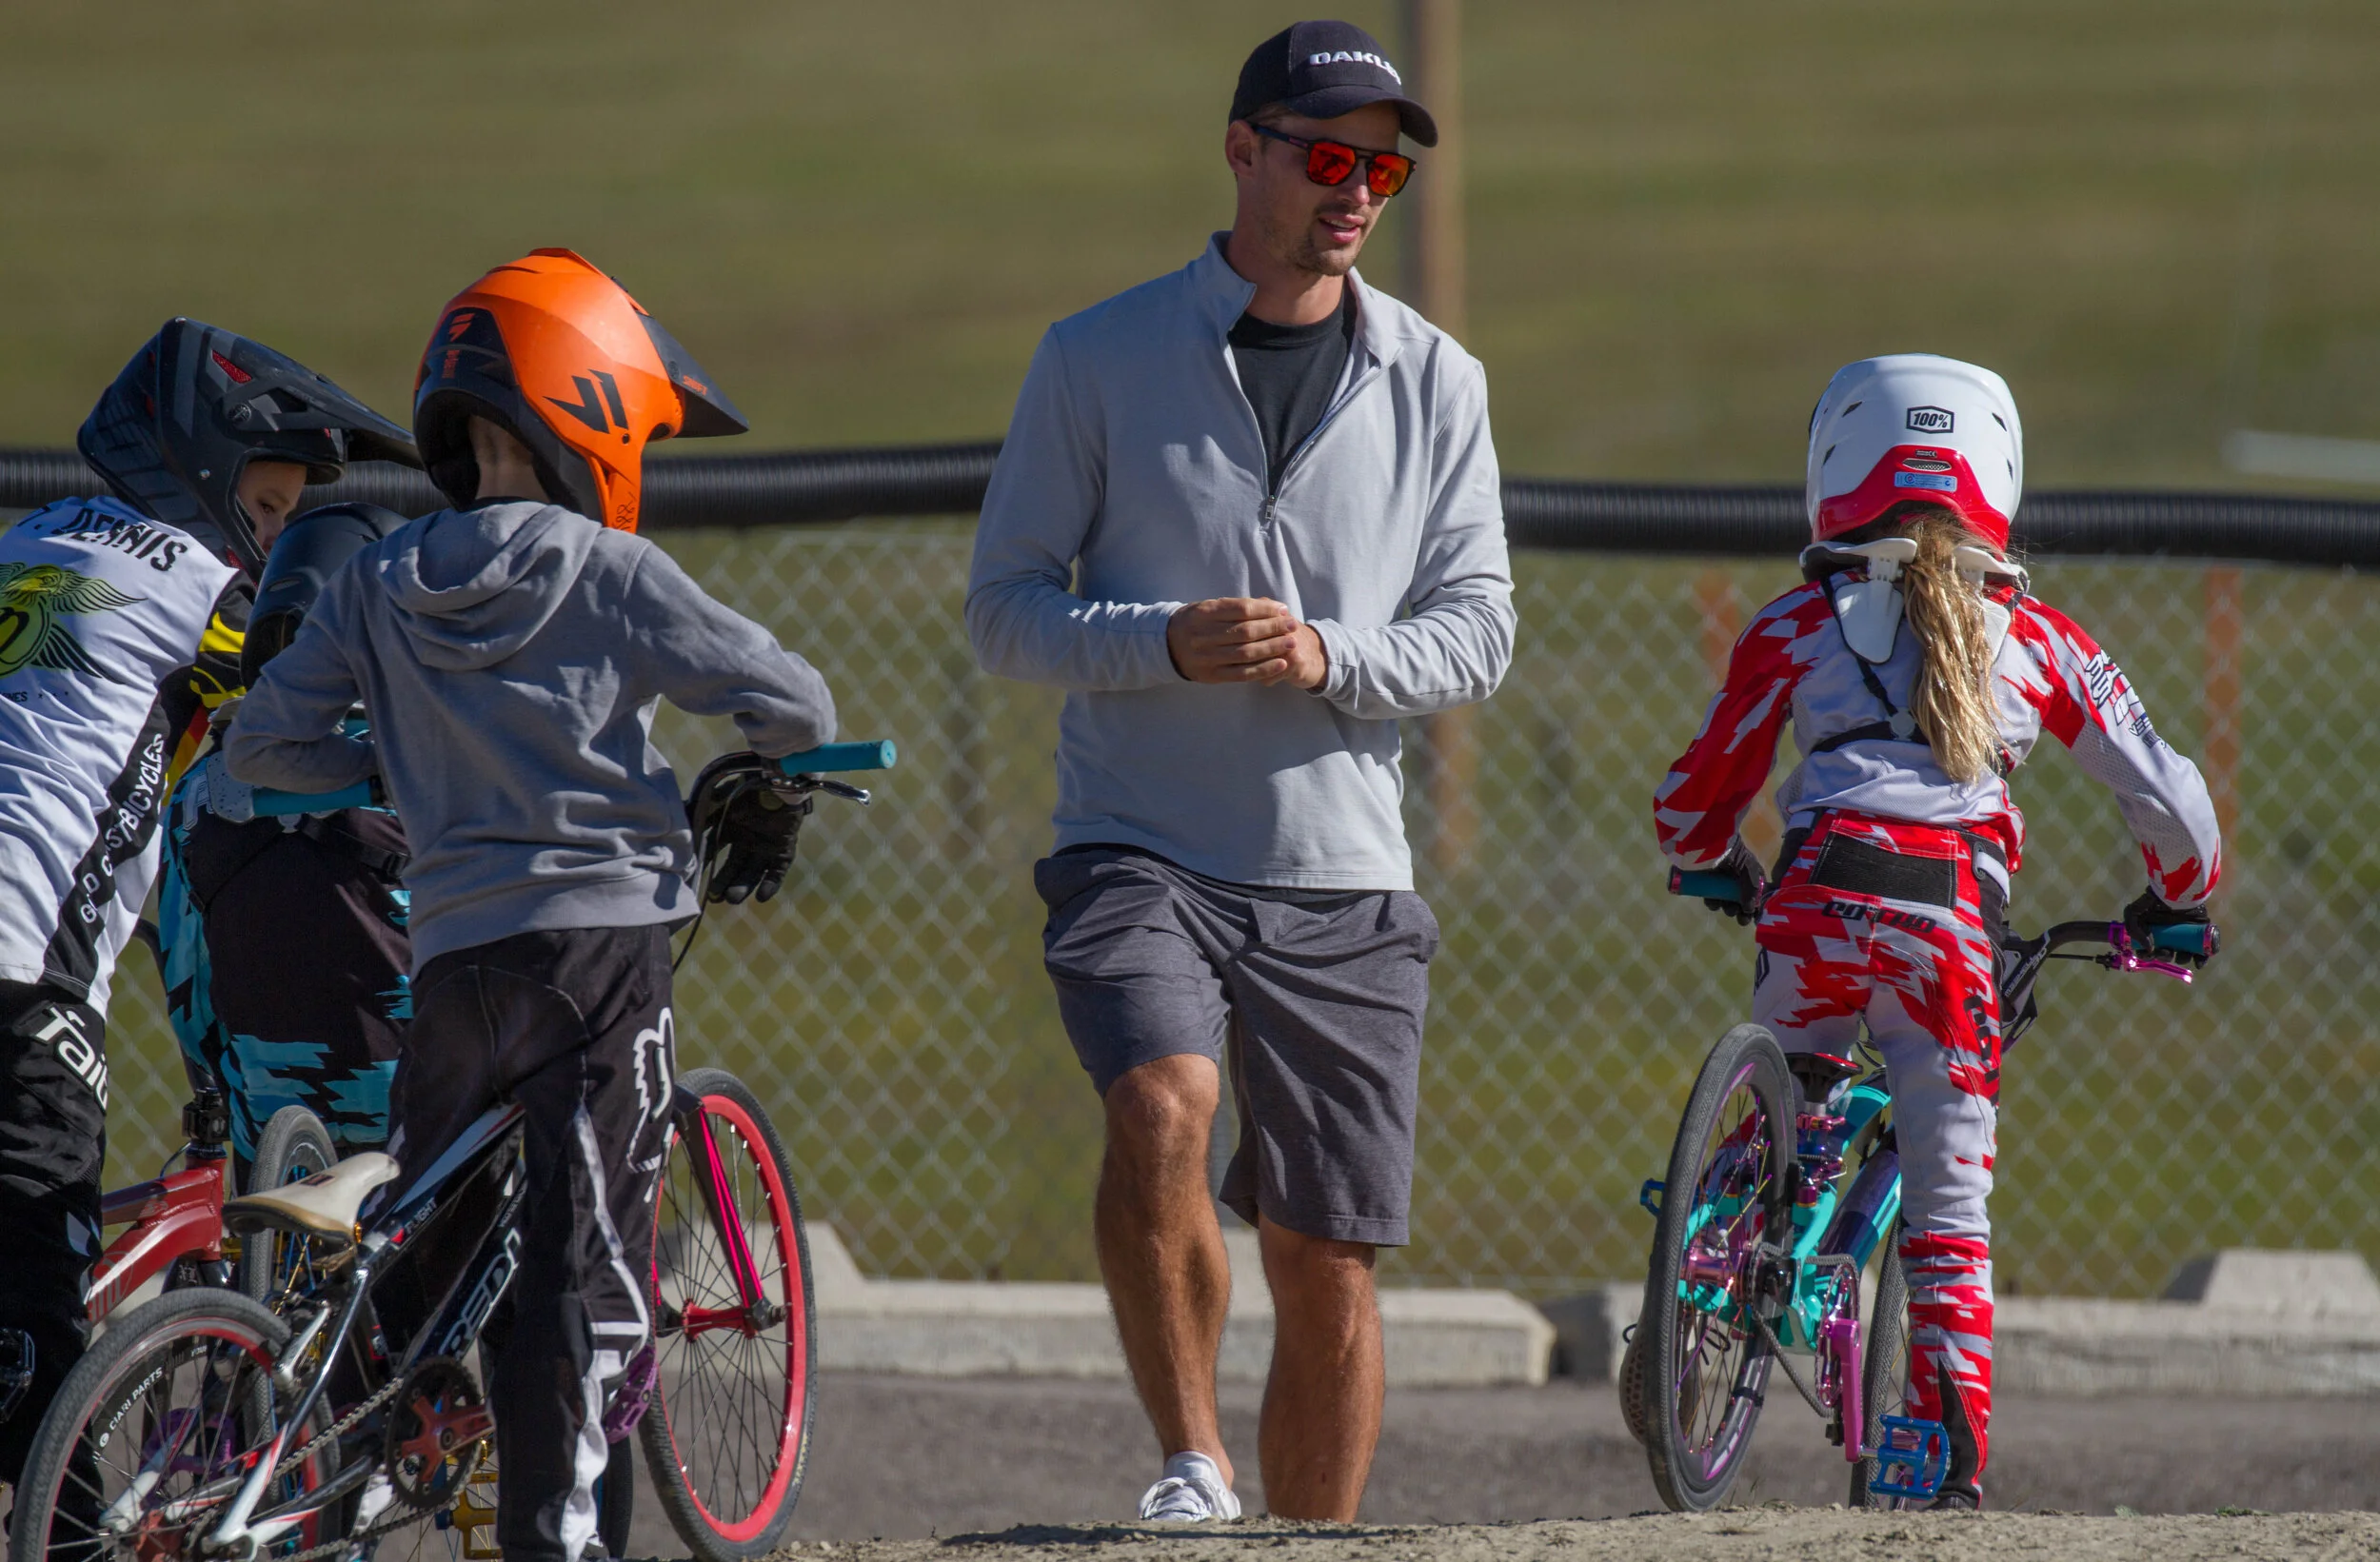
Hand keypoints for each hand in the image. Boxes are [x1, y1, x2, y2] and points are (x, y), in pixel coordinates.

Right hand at [687, 753, 809, 905]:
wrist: (777, 777)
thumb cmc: (748, 785)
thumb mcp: (719, 798)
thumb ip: (701, 813)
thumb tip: (679, 823)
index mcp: (730, 829)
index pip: (713, 854)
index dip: (705, 867)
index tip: (694, 882)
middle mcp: (746, 841)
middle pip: (733, 868)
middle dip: (723, 884)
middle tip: (714, 898)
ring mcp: (765, 847)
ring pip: (752, 873)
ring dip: (743, 887)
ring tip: (732, 899)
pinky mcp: (784, 850)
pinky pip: (777, 871)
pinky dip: (771, 884)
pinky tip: (762, 897)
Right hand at [1167, 598, 1323, 686]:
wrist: (1167, 646)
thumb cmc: (1196, 622)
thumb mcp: (1209, 607)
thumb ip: (1236, 607)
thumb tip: (1273, 606)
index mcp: (1203, 613)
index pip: (1240, 610)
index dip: (1265, 610)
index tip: (1283, 609)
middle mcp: (1202, 636)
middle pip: (1244, 632)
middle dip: (1273, 628)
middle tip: (1292, 625)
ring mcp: (1206, 658)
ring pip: (1245, 653)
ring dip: (1272, 648)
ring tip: (1291, 642)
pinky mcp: (1211, 676)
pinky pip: (1242, 674)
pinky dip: (1264, 669)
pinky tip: (1281, 664)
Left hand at [1707, 840, 1767, 926]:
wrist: (1717, 844)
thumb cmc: (1739, 857)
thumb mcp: (1751, 872)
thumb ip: (1752, 891)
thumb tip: (1749, 909)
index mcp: (1754, 881)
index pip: (1756, 901)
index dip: (1754, 911)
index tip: (1751, 916)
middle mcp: (1740, 886)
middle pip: (1741, 907)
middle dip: (1739, 913)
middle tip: (1737, 913)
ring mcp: (1725, 886)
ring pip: (1727, 905)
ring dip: (1727, 908)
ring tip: (1724, 904)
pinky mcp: (1710, 886)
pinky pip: (1712, 899)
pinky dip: (1712, 902)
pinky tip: (1712, 900)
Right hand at [2123, 887, 2212, 966]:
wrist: (2176, 890)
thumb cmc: (2153, 901)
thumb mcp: (2134, 912)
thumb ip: (2134, 930)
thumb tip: (2149, 948)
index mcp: (2152, 935)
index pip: (2148, 951)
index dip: (2149, 955)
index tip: (2151, 952)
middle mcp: (2168, 938)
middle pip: (2166, 955)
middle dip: (2165, 957)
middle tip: (2167, 951)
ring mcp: (2184, 937)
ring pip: (2184, 956)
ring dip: (2183, 960)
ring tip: (2183, 954)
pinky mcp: (2199, 934)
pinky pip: (2202, 951)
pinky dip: (2202, 959)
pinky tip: (2199, 962)